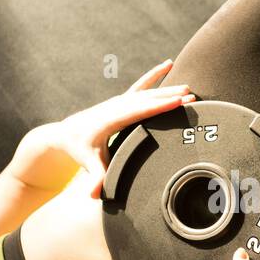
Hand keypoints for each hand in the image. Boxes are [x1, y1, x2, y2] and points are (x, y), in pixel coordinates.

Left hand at [55, 59, 195, 198]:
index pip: (138, 112)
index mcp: (110, 120)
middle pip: (147, 100)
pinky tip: (169, 63)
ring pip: (147, 92)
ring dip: (167, 89)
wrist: (67, 133)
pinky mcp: (123, 99)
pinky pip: (141, 85)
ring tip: (189, 89)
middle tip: (191, 97)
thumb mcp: (88, 164)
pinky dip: (155, 74)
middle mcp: (116, 106)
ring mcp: (120, 101)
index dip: (159, 107)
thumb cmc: (80, 150)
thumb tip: (93, 196)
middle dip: (169, 98)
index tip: (177, 102)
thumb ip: (94, 179)